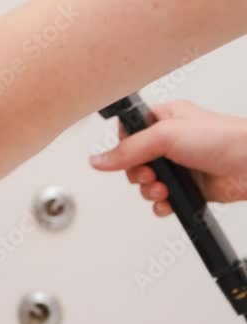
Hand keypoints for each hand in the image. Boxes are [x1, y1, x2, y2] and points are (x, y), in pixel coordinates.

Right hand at [89, 101, 246, 215]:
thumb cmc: (225, 138)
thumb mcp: (166, 135)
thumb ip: (128, 149)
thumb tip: (98, 160)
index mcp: (165, 119)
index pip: (128, 133)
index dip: (124, 147)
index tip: (130, 155)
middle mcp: (171, 142)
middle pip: (133, 162)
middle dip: (137, 174)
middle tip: (149, 173)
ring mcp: (179, 166)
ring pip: (146, 183)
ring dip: (149, 190)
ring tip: (163, 188)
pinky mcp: (189, 187)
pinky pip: (162, 200)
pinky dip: (161, 204)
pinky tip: (169, 201)